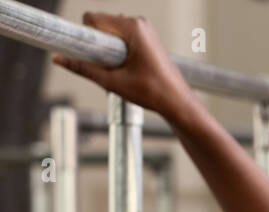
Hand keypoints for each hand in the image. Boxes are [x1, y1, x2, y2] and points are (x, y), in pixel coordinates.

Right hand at [51, 13, 197, 120]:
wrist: (177, 103)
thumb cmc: (153, 92)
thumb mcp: (111, 81)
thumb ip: (82, 68)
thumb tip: (59, 58)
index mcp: (132, 27)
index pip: (93, 18)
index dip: (84, 35)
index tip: (81, 52)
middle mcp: (139, 24)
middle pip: (101, 25)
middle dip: (97, 46)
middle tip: (107, 68)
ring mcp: (144, 31)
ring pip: (110, 34)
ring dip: (106, 51)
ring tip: (119, 72)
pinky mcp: (146, 39)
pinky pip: (121, 39)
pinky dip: (116, 53)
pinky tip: (124, 70)